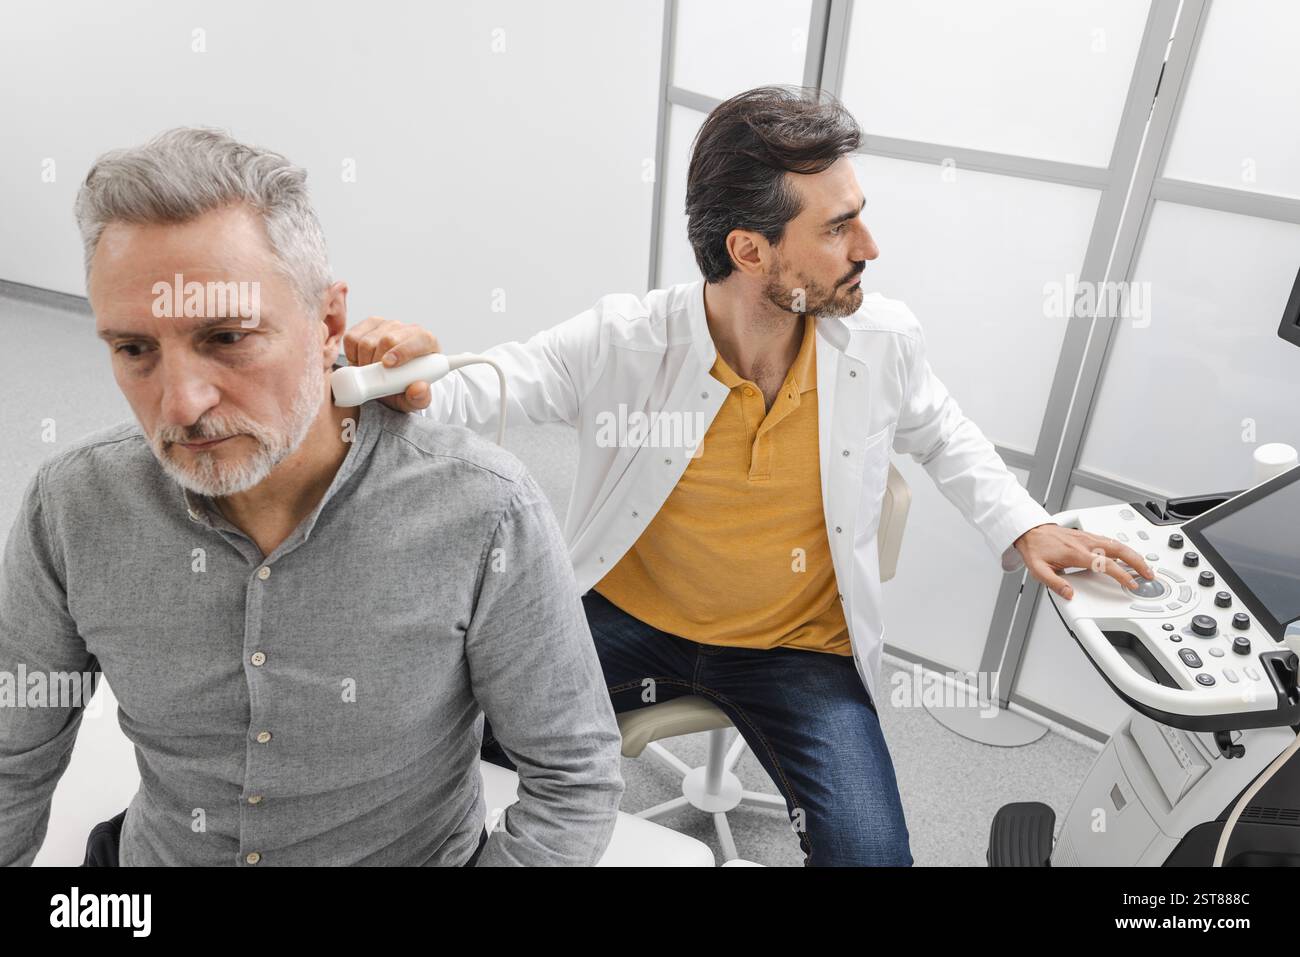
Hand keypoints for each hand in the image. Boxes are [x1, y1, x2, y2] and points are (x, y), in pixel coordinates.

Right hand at [342, 316, 439, 412]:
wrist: (395, 383)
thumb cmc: (409, 387)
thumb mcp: (417, 399)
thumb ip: (421, 398)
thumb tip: (418, 388)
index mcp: (427, 343)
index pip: (416, 340)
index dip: (401, 352)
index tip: (388, 365)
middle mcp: (408, 330)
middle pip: (387, 340)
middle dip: (376, 363)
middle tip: (374, 379)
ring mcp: (388, 325)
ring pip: (367, 340)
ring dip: (363, 361)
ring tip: (370, 373)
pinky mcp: (370, 325)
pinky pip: (352, 337)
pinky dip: (351, 354)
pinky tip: (361, 362)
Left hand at [1014, 523, 1155, 600]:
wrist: (1030, 531)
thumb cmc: (1035, 549)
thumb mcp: (1039, 570)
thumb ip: (1055, 584)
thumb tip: (1070, 595)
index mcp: (1076, 553)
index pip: (1106, 564)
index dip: (1122, 575)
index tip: (1132, 584)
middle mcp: (1085, 543)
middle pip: (1119, 550)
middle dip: (1138, 562)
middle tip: (1149, 574)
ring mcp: (1087, 537)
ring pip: (1117, 543)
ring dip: (1133, 554)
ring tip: (1143, 566)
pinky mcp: (1086, 535)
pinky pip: (1109, 540)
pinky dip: (1122, 548)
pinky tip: (1127, 555)